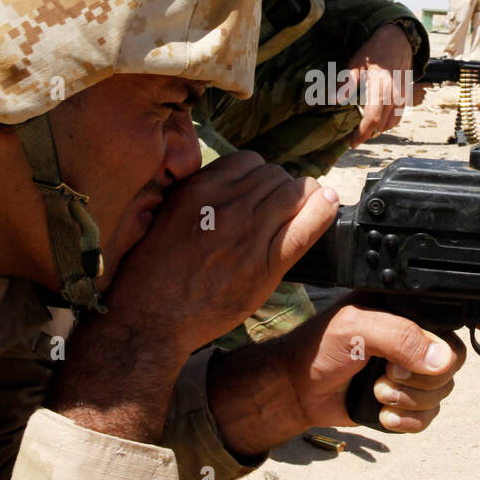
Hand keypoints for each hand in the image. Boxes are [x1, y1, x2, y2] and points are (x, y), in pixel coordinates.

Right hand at [106, 151, 338, 354]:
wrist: (151, 318)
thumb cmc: (152, 272)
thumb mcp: (163, 216)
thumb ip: (195, 194)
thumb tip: (225, 182)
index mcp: (199, 189)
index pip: (249, 161)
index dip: (260, 175)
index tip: (260, 190)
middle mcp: (226, 205)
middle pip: (275, 176)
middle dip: (282, 187)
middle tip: (282, 206)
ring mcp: (248, 234)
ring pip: (293, 194)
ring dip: (304, 196)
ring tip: (307, 206)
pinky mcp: (265, 265)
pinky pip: (304, 229)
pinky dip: (322, 213)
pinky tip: (328, 205)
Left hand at [206, 302, 461, 454]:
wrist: (296, 389)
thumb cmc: (318, 349)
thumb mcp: (357, 329)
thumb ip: (401, 337)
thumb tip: (442, 360)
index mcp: (406, 311)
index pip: (448, 330)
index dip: (435, 351)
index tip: (399, 362)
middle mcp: (413, 340)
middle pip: (451, 365)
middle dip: (419, 381)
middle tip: (385, 377)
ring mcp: (409, 371)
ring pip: (441, 393)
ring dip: (410, 401)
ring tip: (378, 395)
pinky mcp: (404, 400)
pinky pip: (429, 416)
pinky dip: (409, 421)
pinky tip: (383, 415)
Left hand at [345, 23, 412, 144]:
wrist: (397, 40)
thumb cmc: (373, 52)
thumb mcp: (355, 66)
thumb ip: (345, 85)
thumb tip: (332, 100)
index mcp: (381, 90)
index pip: (372, 120)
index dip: (361, 134)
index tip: (352, 143)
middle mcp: (395, 96)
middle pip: (382, 125)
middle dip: (368, 134)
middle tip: (354, 138)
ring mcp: (403, 96)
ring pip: (392, 123)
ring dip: (379, 129)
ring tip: (365, 131)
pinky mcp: (407, 94)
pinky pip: (399, 115)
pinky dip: (389, 122)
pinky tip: (379, 122)